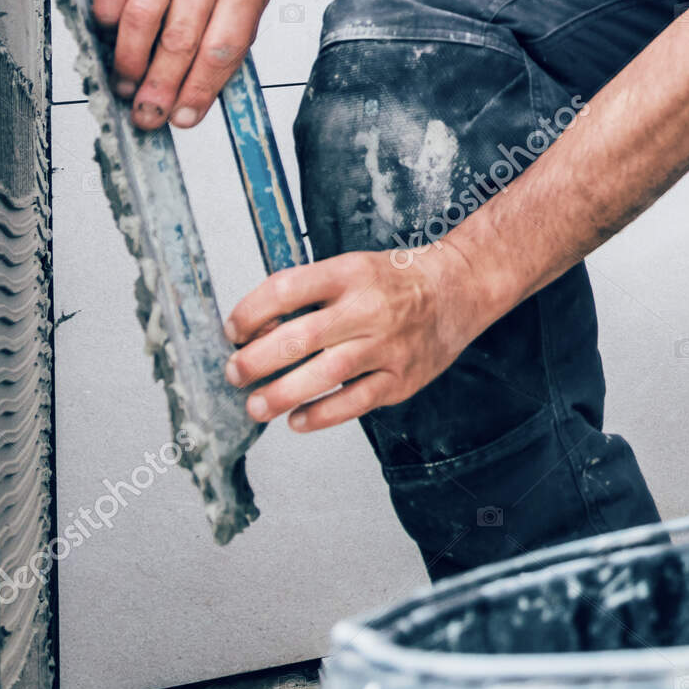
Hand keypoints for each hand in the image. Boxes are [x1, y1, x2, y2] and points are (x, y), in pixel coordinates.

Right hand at [91, 0, 270, 129]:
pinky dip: (107, 25)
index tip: (182, 118)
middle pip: (179, 38)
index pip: (223, 48)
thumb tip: (189, 106)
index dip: (199, 89)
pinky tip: (113, 43)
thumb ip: (225, 53)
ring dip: (130, 62)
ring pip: (141, 17)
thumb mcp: (249, 10)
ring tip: (128, 87)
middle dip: (160, 86)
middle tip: (148, 113)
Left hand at [223, 249, 491, 431]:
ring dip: (283, 394)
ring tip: (256, 406)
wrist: (456, 292)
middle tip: (235, 374)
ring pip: (326, 374)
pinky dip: (322, 415)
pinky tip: (297, 421)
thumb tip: (257, 329)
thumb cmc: (393, 282)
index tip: (233, 331)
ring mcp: (387, 346)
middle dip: (257, 360)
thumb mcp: (349, 268)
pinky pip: (355, 402)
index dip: (251, 312)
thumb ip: (308, 293)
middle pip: (301, 337)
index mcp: (348, 273)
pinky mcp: (401, 378)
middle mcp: (367, 308)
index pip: (286, 289)